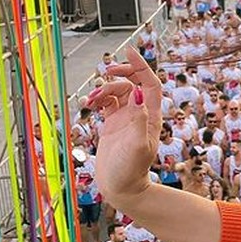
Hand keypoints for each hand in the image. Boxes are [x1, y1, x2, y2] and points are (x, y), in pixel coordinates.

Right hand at [89, 49, 161, 209]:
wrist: (121, 188)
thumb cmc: (132, 171)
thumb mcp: (138, 145)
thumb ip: (139, 119)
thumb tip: (140, 93)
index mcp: (152, 115)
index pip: (151, 83)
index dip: (142, 66)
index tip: (129, 52)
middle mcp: (140, 113)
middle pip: (134, 83)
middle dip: (122, 73)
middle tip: (108, 70)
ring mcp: (126, 118)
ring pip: (117, 92)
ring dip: (105, 88)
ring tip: (92, 99)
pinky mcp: (112, 125)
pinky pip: (106, 103)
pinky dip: (97, 98)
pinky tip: (88, 103)